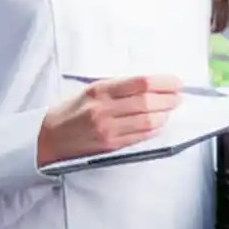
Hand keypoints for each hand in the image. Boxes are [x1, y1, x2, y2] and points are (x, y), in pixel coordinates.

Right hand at [37, 75, 183, 165]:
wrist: (49, 137)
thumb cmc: (73, 111)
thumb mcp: (92, 90)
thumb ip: (120, 87)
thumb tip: (153, 85)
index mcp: (100, 90)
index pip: (140, 83)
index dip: (164, 82)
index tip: (177, 83)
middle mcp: (104, 109)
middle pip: (147, 102)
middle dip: (169, 99)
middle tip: (179, 97)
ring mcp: (107, 129)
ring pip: (147, 121)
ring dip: (165, 115)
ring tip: (171, 109)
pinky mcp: (110, 145)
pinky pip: (140, 136)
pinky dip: (155, 129)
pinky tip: (160, 123)